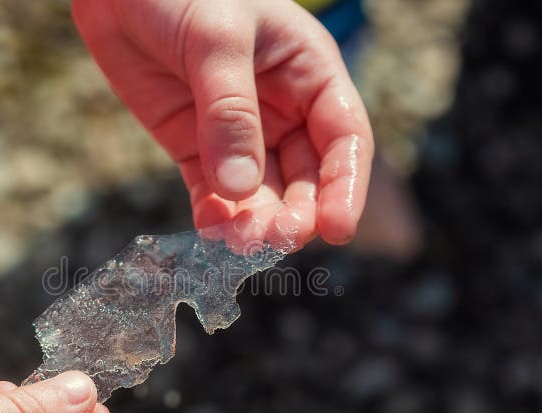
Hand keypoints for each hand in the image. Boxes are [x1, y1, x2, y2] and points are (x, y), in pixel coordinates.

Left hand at [73, 0, 373, 249]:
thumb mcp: (215, 40)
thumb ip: (230, 111)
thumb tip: (240, 188)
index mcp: (309, 73)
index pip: (344, 139)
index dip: (345, 186)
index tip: (336, 229)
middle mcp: (282, 110)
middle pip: (305, 177)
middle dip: (295, 213)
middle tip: (274, 239)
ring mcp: (238, 134)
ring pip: (261, 193)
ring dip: (255, 223)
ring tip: (240, 243)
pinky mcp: (196, 149)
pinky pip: (213, 193)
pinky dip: (215, 216)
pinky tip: (211, 232)